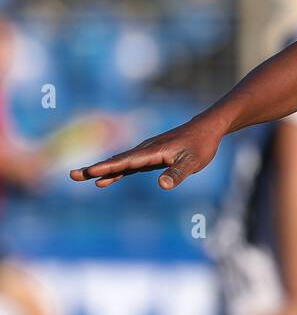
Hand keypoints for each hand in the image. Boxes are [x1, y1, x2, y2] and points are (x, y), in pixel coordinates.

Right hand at [68, 115, 222, 189]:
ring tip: (82, 177)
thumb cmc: (201, 145)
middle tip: (73, 175)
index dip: (108, 168)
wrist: (206, 129)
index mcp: (153, 152)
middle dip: (95, 168)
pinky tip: (106, 180)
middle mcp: (145, 150)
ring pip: (120, 162)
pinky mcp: (151, 157)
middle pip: (117, 161)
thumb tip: (162, 186)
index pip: (127, 161)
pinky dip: (116, 171)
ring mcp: (147, 153)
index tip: (90, 172)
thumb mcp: (193, 162)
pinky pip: (129, 165)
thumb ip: (177, 174)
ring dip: (102, 170)